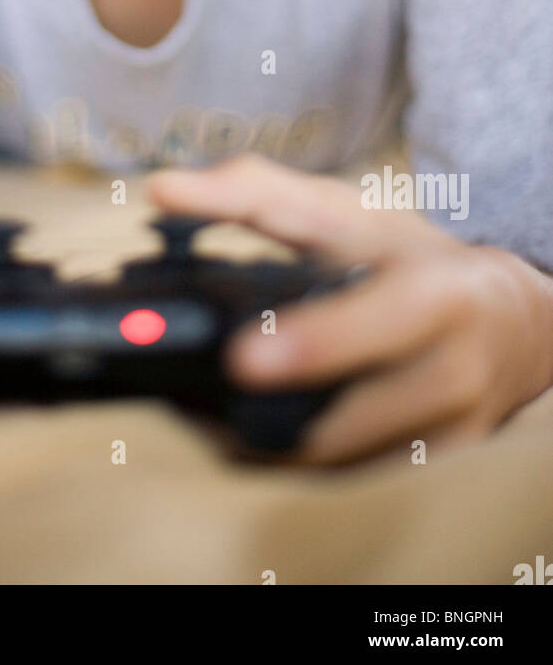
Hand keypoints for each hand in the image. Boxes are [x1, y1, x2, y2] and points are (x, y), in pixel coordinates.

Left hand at [145, 154, 552, 465]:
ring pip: (327, 459)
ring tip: (187, 401)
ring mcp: (438, 436)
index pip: (378, 322)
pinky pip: (329, 475)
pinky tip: (226, 424)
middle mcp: (449, 375)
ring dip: (251, 436)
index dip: (315, 343)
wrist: (502, 325)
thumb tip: (161, 189)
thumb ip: (254, 192)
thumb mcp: (345, 209)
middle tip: (200, 389)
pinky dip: (272, 452)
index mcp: (437, 297)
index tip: (243, 355)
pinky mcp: (416, 471)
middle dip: (267, 409)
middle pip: (349, 418)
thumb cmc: (405, 257)